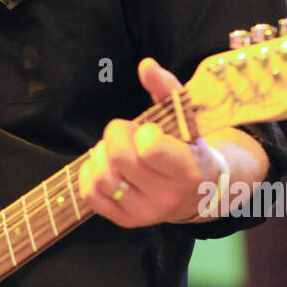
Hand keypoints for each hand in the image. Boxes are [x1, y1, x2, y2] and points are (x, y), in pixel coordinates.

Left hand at [78, 57, 225, 227]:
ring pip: (103, 177)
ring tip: (116, 148)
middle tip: (127, 132)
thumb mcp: (185, 118)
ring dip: (102, 154)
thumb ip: (167, 89)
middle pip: (120, 158)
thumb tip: (146, 65)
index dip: (141, 132)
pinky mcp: (126, 221)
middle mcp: (168, 197)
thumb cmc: (188, 147)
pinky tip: (103, 163)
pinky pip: (90, 195)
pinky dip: (89, 174)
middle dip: (117, 135)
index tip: (148, 130)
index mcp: (187, 171)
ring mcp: (146, 213)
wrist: (198, 191)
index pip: (150, 149)